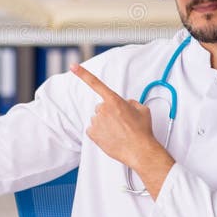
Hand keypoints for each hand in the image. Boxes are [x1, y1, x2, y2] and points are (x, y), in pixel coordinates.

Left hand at [71, 64, 173, 197]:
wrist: (139, 150)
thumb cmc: (142, 131)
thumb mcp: (142, 109)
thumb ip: (131, 102)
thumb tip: (126, 104)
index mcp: (114, 100)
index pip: (95, 83)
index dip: (82, 73)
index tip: (73, 66)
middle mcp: (103, 109)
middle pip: (101, 107)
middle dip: (109, 112)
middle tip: (121, 122)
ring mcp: (96, 122)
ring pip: (98, 119)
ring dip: (105, 124)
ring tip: (118, 132)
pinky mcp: (92, 134)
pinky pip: (93, 130)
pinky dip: (100, 133)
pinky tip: (111, 137)